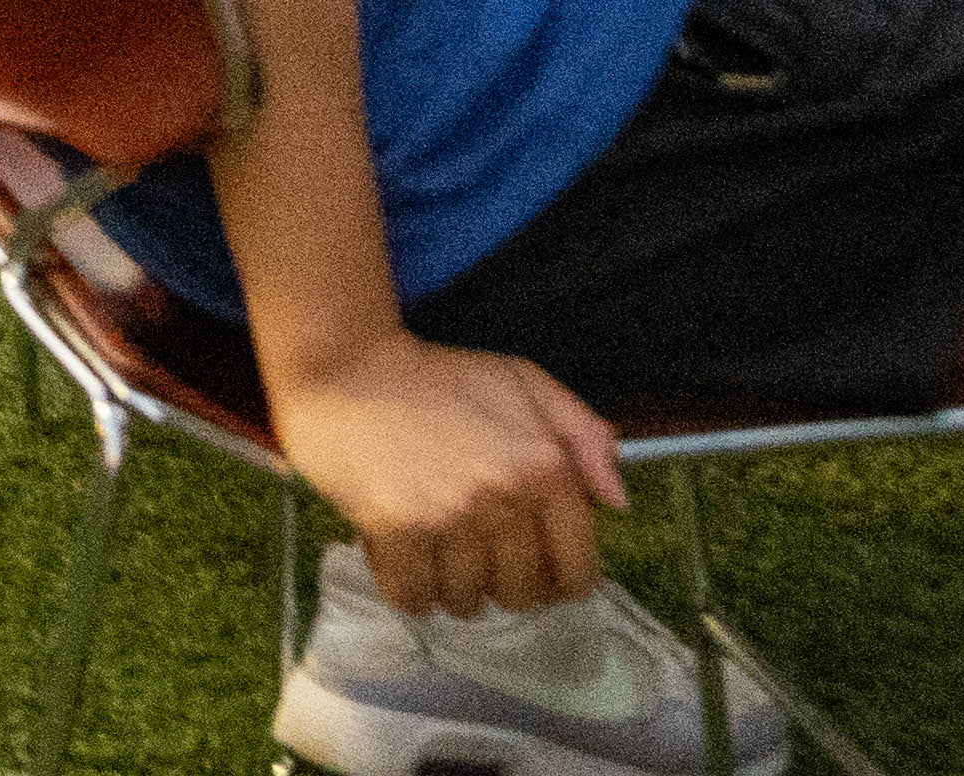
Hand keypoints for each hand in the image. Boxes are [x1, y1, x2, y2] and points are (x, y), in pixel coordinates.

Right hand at [267, 328, 627, 624]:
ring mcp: (448, 515)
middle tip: (477, 559)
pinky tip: (403, 562)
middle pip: (519, 594)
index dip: (559, 584)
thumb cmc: (436, 375)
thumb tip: (618, 502)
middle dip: (501, 585)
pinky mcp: (395, 526)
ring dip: (451, 588)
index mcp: (545, 468)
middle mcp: (504, 498)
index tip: (536, 575)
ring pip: (465, 600)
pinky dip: (409, 591)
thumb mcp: (521, 380)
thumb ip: (581, 432)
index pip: (576, 570)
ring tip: (436, 554)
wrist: (345, 363)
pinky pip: (413, 595)